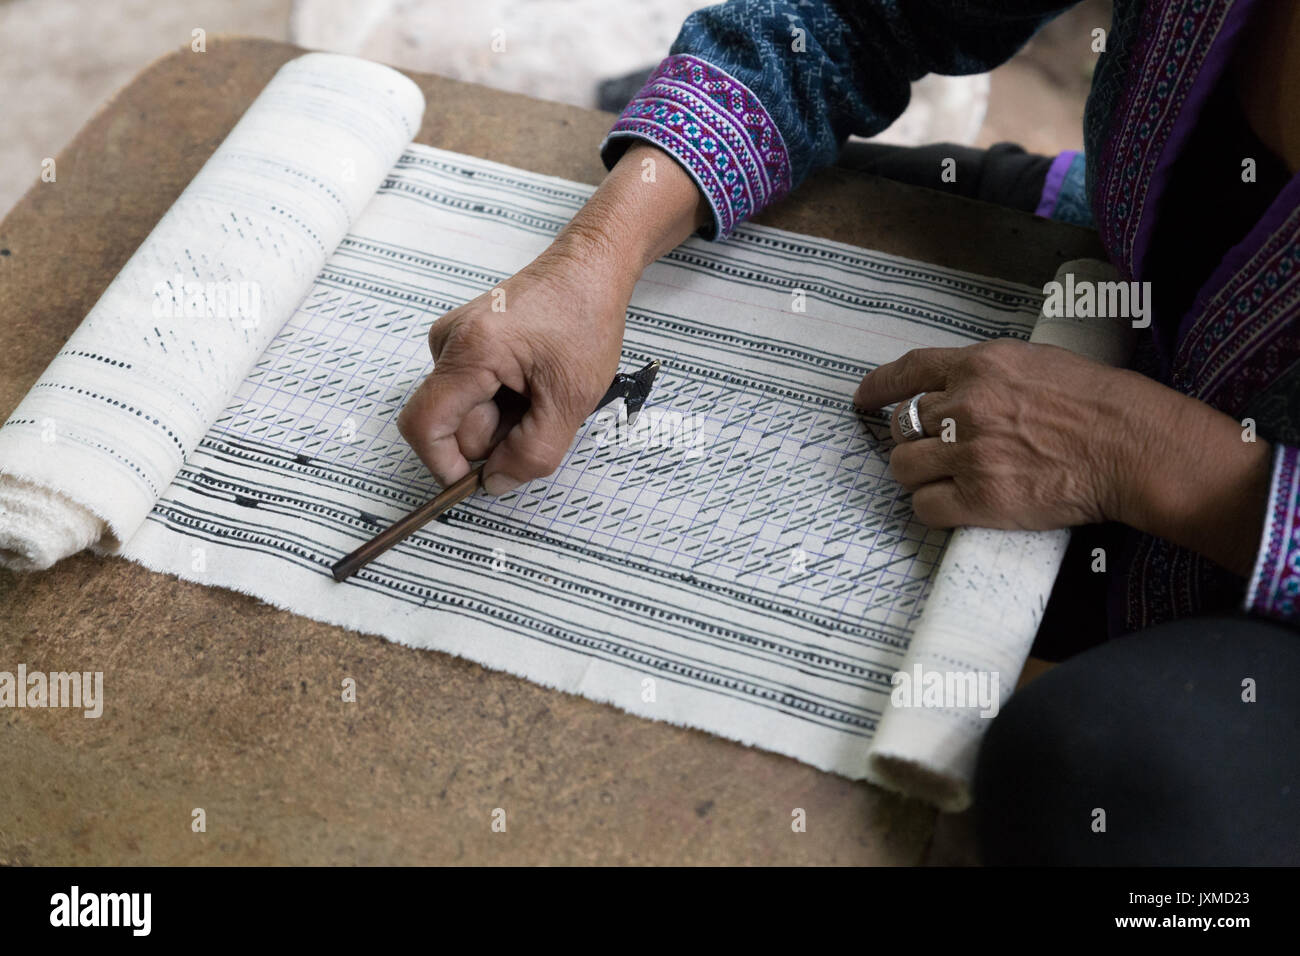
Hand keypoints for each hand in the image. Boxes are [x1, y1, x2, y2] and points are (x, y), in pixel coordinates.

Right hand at [398, 241, 627, 494]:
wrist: (590, 268)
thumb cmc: (585, 318)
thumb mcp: (570, 399)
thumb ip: (533, 452)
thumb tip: (495, 483)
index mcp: (470, 352)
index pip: (425, 427)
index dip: (445, 466)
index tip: (480, 481)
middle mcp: (449, 342)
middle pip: (453, 424)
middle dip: (496, 436)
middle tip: (543, 412)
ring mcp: (453, 341)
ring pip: (466, 412)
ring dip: (504, 418)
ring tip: (541, 390)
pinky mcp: (465, 343)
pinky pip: (473, 394)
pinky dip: (503, 401)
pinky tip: (532, 381)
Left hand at [853, 338, 1271, 575]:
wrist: (1132, 446)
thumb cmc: (1099, 403)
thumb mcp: (1037, 364)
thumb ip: (988, 375)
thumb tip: (953, 390)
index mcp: (981, 366)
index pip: (908, 371)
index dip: (878, 388)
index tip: (864, 399)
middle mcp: (967, 406)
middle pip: (902, 426)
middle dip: (912, 440)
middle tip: (935, 452)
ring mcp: (970, 453)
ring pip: (903, 467)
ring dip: (917, 474)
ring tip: (945, 478)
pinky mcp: (980, 499)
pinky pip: (924, 507)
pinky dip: (932, 507)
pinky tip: (954, 504)